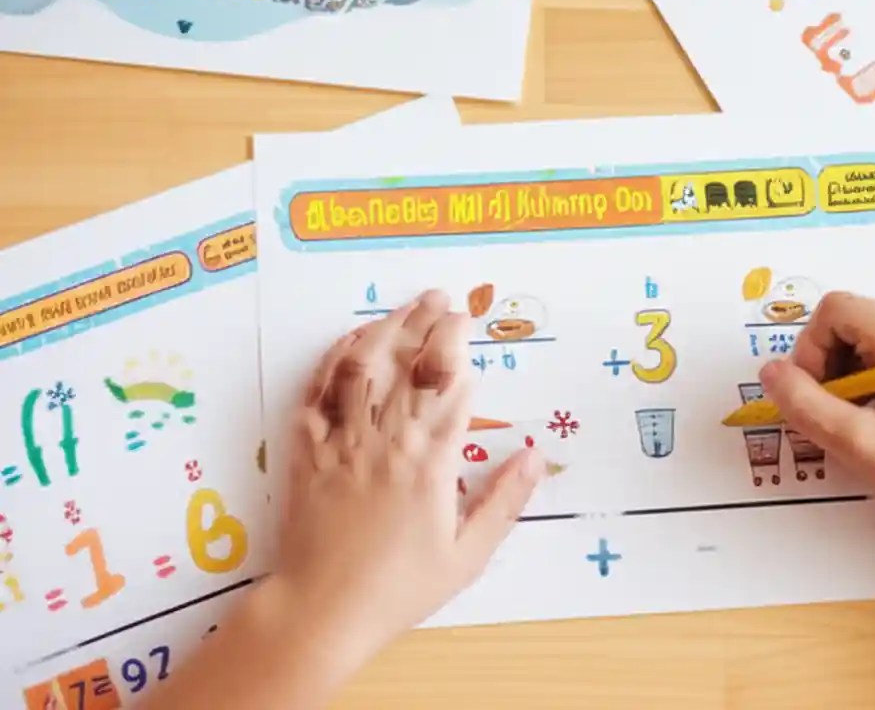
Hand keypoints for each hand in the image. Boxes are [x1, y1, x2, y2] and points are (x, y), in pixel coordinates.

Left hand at [274, 290, 544, 660]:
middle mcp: (386, 440)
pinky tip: (349, 342)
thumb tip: (535, 454)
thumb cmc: (400, 588)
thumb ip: (504, 501)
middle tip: (441, 299)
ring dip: (384, 329)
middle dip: (426, 322)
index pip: (449, 384)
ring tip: (403, 308)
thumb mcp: (468, 554)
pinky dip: (333, 360)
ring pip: (362, 367)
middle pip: (408, 364)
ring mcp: (341, 442)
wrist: (322, 610)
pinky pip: (316, 392)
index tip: (467, 319)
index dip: (458, 344)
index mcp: (431, 462)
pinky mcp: (305, 452)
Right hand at [758, 292, 874, 527]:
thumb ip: (805, 404)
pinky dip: (868, 377)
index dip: (809, 352)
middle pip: (844, 320)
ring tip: (861, 421)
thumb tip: (769, 373)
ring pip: (860, 335)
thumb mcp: (858, 442)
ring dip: (846, 375)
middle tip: (836, 416)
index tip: (817, 398)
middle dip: (826, 366)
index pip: (831, 311)